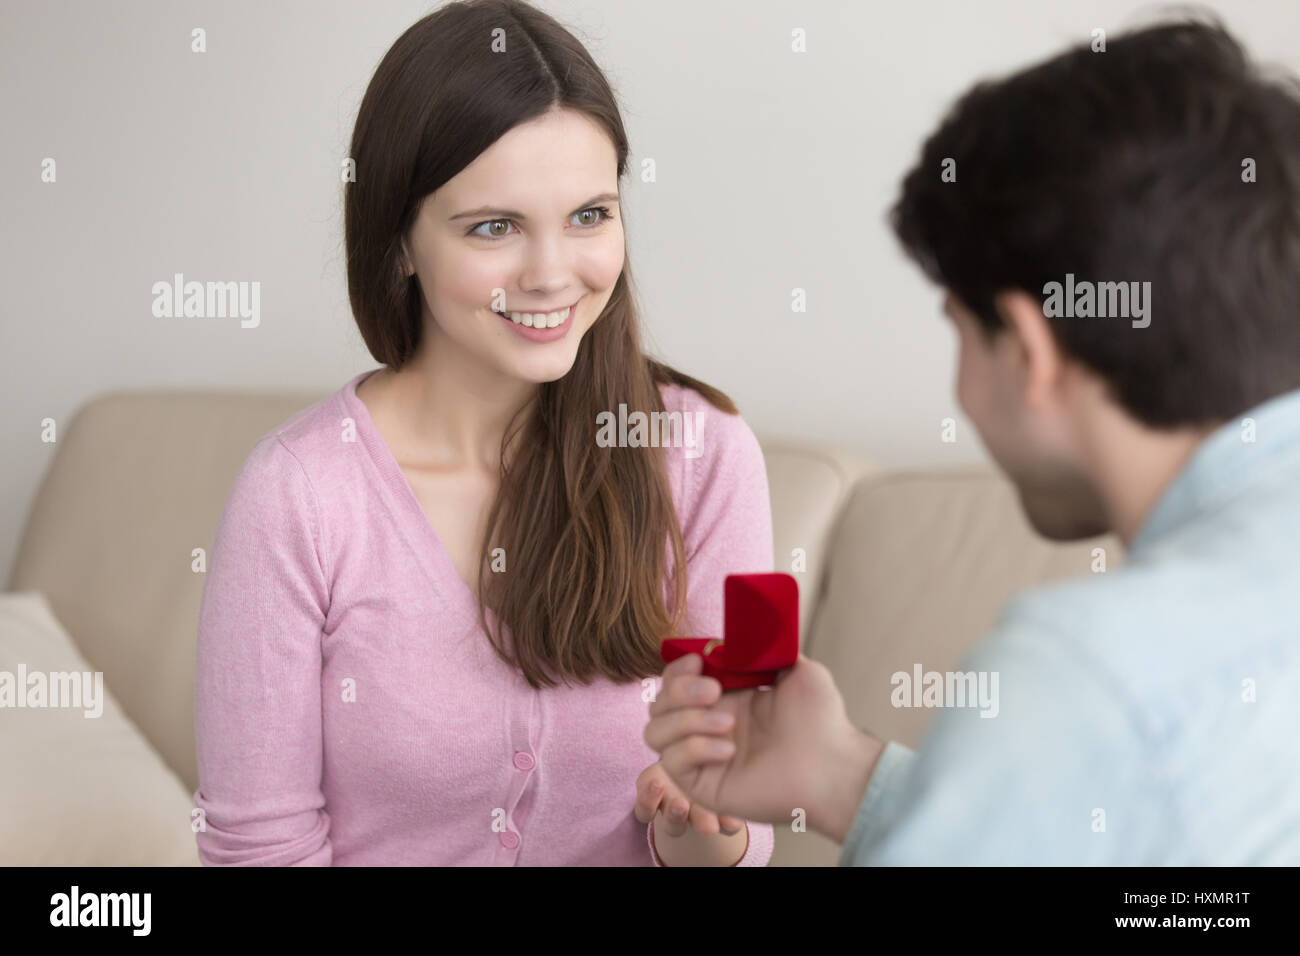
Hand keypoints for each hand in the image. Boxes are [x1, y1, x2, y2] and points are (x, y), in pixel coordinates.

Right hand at [645, 651, 880, 839]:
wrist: (835, 765)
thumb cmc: (823, 722)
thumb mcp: (797, 668)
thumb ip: (766, 648)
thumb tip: (741, 631)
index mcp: (726, 699)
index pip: (675, 680)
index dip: (678, 668)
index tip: (699, 659)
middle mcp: (708, 726)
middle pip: (658, 703)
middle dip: (678, 689)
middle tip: (715, 690)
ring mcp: (703, 757)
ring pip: (655, 731)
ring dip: (685, 719)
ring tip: (727, 722)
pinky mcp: (702, 785)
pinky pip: (672, 762)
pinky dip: (695, 747)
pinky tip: (729, 748)